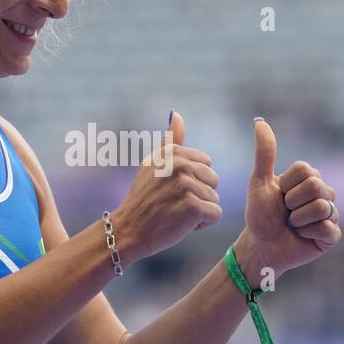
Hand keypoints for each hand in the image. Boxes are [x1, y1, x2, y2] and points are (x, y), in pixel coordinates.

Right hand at [111, 111, 221, 261]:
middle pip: (213, 181)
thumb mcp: (152, 164)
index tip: (170, 189)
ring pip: (214, 199)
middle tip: (172, 203)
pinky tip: (181, 224)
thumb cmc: (143, 199)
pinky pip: (215, 215)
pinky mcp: (193, 206)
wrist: (128, 230)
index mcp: (173, 153)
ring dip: (199, 211)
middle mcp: (180, 165)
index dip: (193, 181)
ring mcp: (186, 185)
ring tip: (175, 213)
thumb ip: (169, 140)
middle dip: (198, 196)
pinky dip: (202, 224)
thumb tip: (177, 114)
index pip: (206, 164)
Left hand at [239, 117, 339, 281]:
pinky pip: (327, 228)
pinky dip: (308, 233)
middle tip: (286, 212)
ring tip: (293, 225)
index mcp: (309, 178)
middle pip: (315, 186)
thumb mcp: (259, 182)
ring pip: (321, 207)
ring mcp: (331, 214)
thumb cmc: (260, 214)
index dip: (286, 185)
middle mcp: (324, 193)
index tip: (279, 196)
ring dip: (298, 220)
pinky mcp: (333, 235)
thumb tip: (259, 122)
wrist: (261, 246)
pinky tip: (303, 236)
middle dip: (292, 203)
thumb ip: (265, 153)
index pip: (306, 170)